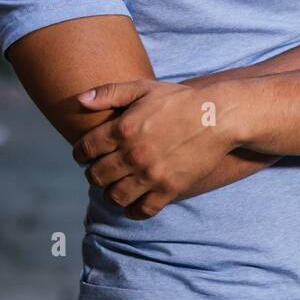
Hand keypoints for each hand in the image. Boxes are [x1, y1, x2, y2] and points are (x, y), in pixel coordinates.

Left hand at [71, 79, 237, 218]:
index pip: (85, 150)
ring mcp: (151, 174)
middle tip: (102, 169)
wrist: (218, 116)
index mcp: (122, 129)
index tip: (86, 154)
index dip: (81, 153)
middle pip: (96, 176)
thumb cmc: (180, 100)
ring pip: (114, 197)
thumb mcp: (144, 88)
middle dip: (94, 173)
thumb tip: (80, 99)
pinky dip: (133, 210)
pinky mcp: (169, 189)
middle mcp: (133, 154)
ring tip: (117, 185)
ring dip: (110, 193)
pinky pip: (141, 210)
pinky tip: (134, 201)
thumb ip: (109, 93)